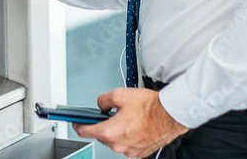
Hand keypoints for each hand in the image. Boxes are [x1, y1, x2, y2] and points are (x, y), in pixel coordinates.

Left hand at [72, 88, 188, 157]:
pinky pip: (127, 145)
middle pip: (101, 136)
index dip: (77, 124)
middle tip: (110, 113)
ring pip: (114, 141)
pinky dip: (127, 136)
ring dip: (116, 130)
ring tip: (127, 117)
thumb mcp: (120, 94)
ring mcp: (129, 151)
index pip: (84, 131)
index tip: (75, 121)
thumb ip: (103, 100)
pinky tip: (135, 125)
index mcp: (110, 132)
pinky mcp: (139, 153)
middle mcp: (118, 145)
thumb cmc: (150, 107)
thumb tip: (100, 106)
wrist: (171, 116)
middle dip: (102, 124)